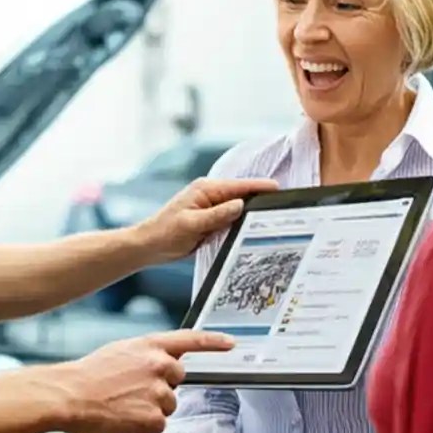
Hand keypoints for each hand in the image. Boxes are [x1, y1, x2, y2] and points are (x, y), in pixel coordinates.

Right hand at [51, 330, 235, 432]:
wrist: (69, 395)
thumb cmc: (88, 376)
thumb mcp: (120, 352)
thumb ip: (145, 356)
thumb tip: (160, 366)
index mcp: (150, 346)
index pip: (190, 340)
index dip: (213, 342)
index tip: (231, 344)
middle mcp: (159, 366)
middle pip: (178, 379)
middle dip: (162, 386)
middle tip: (135, 390)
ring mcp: (159, 392)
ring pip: (168, 405)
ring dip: (151, 408)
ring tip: (124, 405)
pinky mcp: (155, 418)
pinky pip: (158, 425)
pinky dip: (144, 426)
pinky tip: (124, 418)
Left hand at [134, 177, 278, 261]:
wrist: (148, 246)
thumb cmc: (165, 233)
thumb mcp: (192, 224)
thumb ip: (217, 215)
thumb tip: (241, 204)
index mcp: (206, 190)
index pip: (239, 186)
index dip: (260, 187)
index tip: (280, 189)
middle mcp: (211, 196)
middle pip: (242, 196)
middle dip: (261, 201)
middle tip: (284, 209)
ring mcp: (212, 209)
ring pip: (239, 210)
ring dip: (252, 215)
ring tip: (276, 221)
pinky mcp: (211, 222)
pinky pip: (232, 222)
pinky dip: (242, 226)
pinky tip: (255, 233)